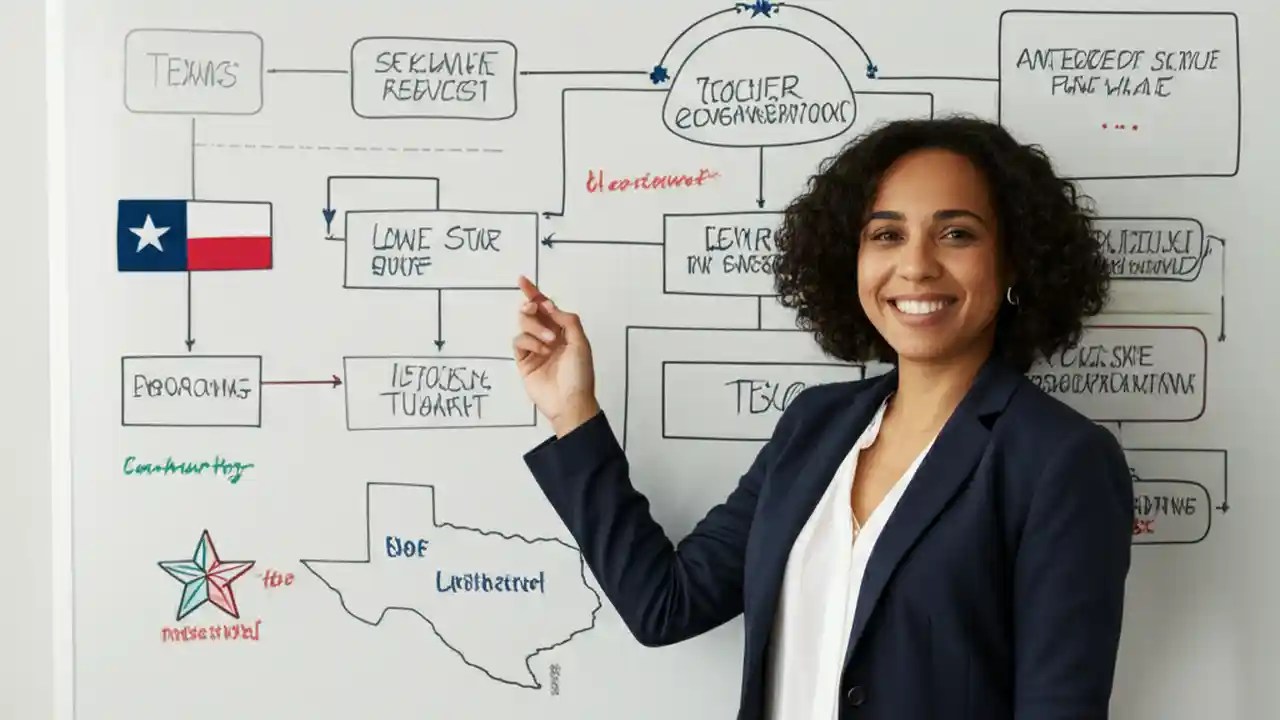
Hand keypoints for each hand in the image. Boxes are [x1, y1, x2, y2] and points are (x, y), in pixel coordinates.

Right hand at [513, 275, 599, 436]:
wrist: (569, 403)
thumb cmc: (579, 375)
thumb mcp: (580, 342)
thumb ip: (566, 320)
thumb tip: (549, 305)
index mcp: (563, 331)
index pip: (546, 308)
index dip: (534, 293)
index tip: (522, 280)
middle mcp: (548, 337)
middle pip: (532, 313)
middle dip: (531, 307)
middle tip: (534, 308)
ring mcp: (535, 349)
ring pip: (524, 325)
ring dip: (535, 327)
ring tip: (549, 341)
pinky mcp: (524, 361)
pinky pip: (519, 342)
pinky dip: (529, 342)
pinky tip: (541, 351)